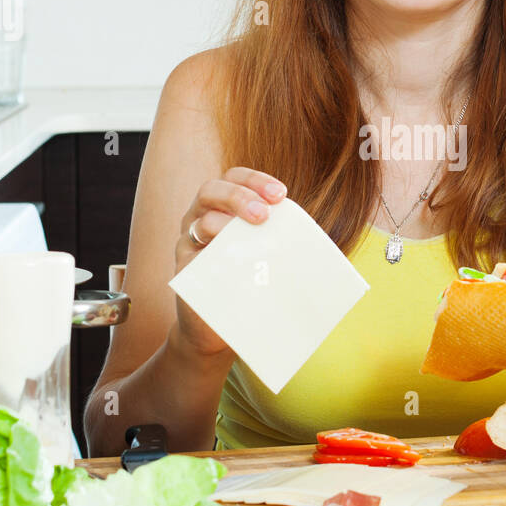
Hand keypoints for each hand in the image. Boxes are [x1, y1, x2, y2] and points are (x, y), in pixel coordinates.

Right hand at [173, 166, 286, 357]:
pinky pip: (192, 259)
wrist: (217, 328)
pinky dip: (212, 258)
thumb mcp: (264, 255)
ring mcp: (188, 244)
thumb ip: (280, 241)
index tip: (280, 194)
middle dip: (238, 196)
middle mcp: (199, 218)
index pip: (233, 178)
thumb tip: (321, 248)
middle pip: (210, 191)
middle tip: (263, 214)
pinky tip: (232, 266)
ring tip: (251, 236)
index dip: (254, 180)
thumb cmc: (246, 282)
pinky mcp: (184, 272)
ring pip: (199, 223)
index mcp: (222, 207)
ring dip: (225, 225)